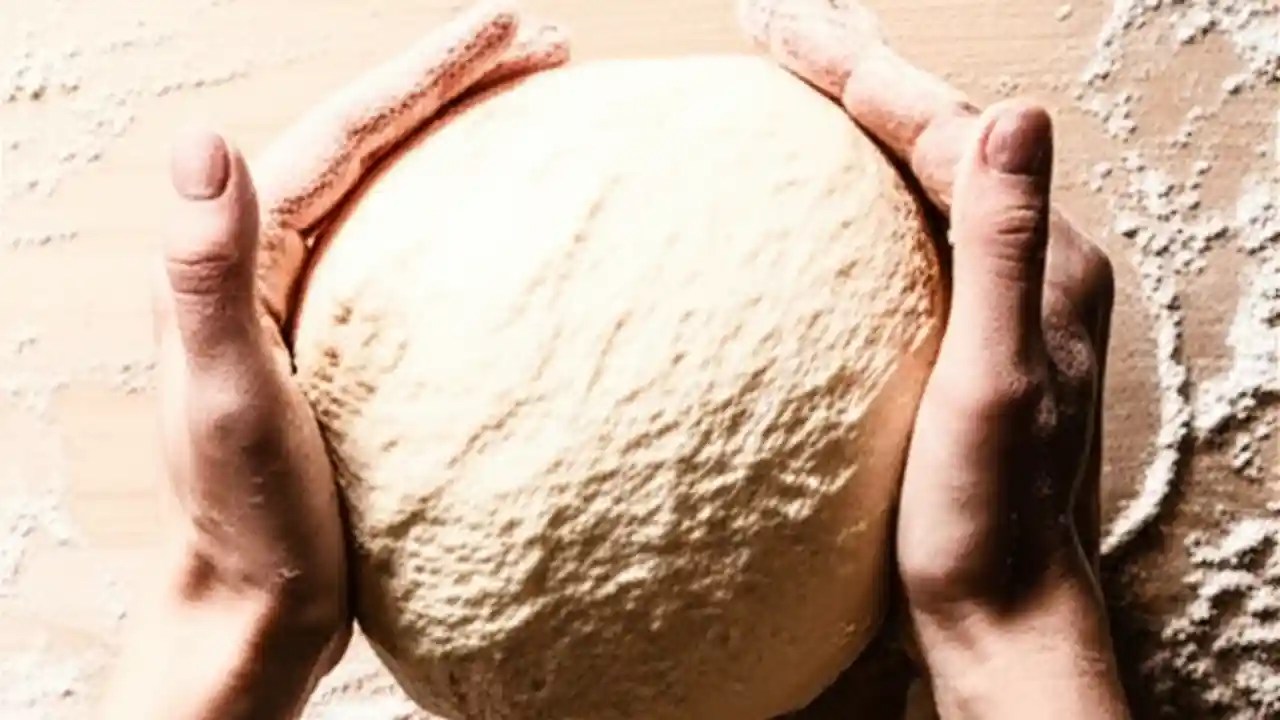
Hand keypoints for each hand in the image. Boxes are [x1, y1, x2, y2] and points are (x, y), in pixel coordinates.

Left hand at [103, 5, 568, 718]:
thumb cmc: (245, 515)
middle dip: (459, 80)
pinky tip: (508, 199)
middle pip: (377, 138)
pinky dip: (465, 200)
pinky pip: (413, 238)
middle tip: (551, 45)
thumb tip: (203, 138)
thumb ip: (205, 272)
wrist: (262, 601)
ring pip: (399, 179)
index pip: (345, 132)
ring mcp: (317, 290)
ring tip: (540, 93)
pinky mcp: (352, 330)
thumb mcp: (226, 398)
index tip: (510, 29)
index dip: (427, 73)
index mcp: (243, 254)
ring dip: (466, 127)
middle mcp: (273, 255)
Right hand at [739, 1, 1124, 716]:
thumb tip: (1019, 115)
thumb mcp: (992, 383)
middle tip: (783, 24)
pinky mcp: (969, 324)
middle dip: (859, 69)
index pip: (945, 133)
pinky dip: (872, 175)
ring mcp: (1002, 292)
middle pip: (941, 133)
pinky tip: (840, 174)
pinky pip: (920, 217)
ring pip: (930, 169)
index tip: (784, 31)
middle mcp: (1033, 262)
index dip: (864, 74)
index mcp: (1043, 261)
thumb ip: (1006, 249)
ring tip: (811, 67)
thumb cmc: (984, 514)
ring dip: (868, 110)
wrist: (998, 604)